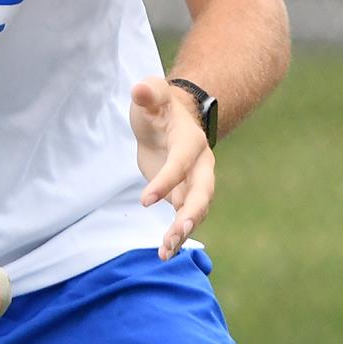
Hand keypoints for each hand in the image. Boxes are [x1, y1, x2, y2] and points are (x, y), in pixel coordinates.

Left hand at [130, 76, 215, 260]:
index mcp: (191, 141)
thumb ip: (148, 93)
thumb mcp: (152, 94)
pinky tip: (164, 254)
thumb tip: (140, 89)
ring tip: (165, 252)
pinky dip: (176, 236)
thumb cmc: (158, 105)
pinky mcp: (184, 196)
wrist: (169, 119)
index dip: (166, 182)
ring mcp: (194, 183)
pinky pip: (185, 219)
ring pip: (195, 211)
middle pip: (202, 193)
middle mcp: (200, 165)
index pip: (181, 164)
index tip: (145, 200)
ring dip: (182, 232)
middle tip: (177, 234)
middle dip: (192, 214)